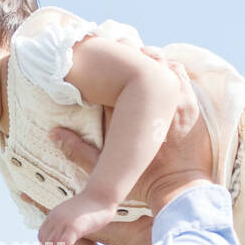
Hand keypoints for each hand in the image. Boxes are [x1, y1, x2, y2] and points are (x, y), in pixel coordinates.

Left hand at [36, 192, 116, 244]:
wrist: (102, 194)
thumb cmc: (92, 205)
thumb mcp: (72, 212)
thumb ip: (66, 220)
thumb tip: (66, 230)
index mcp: (54, 215)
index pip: (41, 236)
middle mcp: (56, 218)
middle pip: (45, 242)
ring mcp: (64, 222)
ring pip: (53, 244)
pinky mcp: (75, 226)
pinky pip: (64, 244)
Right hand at [56, 48, 213, 213]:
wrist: (177, 189)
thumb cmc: (142, 181)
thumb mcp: (102, 167)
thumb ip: (77, 150)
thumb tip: (53, 133)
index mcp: (129, 110)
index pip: (118, 71)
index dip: (112, 60)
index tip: (103, 57)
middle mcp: (154, 99)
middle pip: (143, 58)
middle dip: (132, 54)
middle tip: (122, 55)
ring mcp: (176, 99)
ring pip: (163, 61)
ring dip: (151, 60)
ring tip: (141, 64)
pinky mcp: (190, 104)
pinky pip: (179, 73)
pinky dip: (169, 70)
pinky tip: (161, 75)